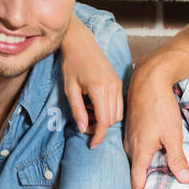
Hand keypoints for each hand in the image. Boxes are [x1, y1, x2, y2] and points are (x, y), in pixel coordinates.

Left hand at [61, 18, 121, 147]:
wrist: (81, 43)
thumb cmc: (72, 64)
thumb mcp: (70, 89)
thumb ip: (77, 110)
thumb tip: (83, 129)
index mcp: (99, 89)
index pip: (103, 121)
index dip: (98, 136)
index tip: (91, 145)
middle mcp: (112, 87)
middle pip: (111, 120)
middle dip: (99, 128)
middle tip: (84, 125)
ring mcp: (118, 84)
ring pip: (117, 114)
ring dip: (104, 121)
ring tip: (88, 114)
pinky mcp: (118, 82)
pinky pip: (119, 105)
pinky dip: (109, 111)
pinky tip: (95, 106)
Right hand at [126, 61, 188, 188]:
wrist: (149, 80)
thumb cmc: (160, 106)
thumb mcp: (172, 134)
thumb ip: (176, 159)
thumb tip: (184, 181)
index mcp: (139, 152)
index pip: (136, 183)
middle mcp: (130, 147)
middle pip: (135, 174)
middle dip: (143, 187)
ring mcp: (129, 138)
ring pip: (136, 161)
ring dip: (144, 172)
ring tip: (156, 184)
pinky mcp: (132, 130)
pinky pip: (137, 150)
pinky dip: (144, 159)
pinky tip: (155, 160)